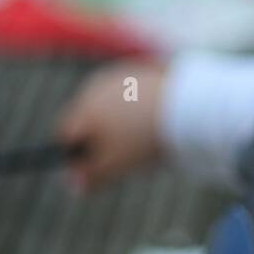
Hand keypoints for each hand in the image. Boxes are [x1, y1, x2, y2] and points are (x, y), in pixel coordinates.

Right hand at [56, 58, 168, 192]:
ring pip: (111, 104)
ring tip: (142, 137)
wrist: (188, 106)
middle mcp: (97, 86)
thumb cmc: (146, 139)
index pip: (65, 133)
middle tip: (120, 156)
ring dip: (119, 120)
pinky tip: (156, 117)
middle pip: (87, 117)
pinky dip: (139, 106)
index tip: (90, 171)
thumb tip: (74, 184)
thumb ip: (90, 178)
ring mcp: (121, 75)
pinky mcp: (145, 69)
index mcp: (84, 108)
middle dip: (98, 137)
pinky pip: (134, 93)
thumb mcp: (115, 166)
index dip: (74, 155)